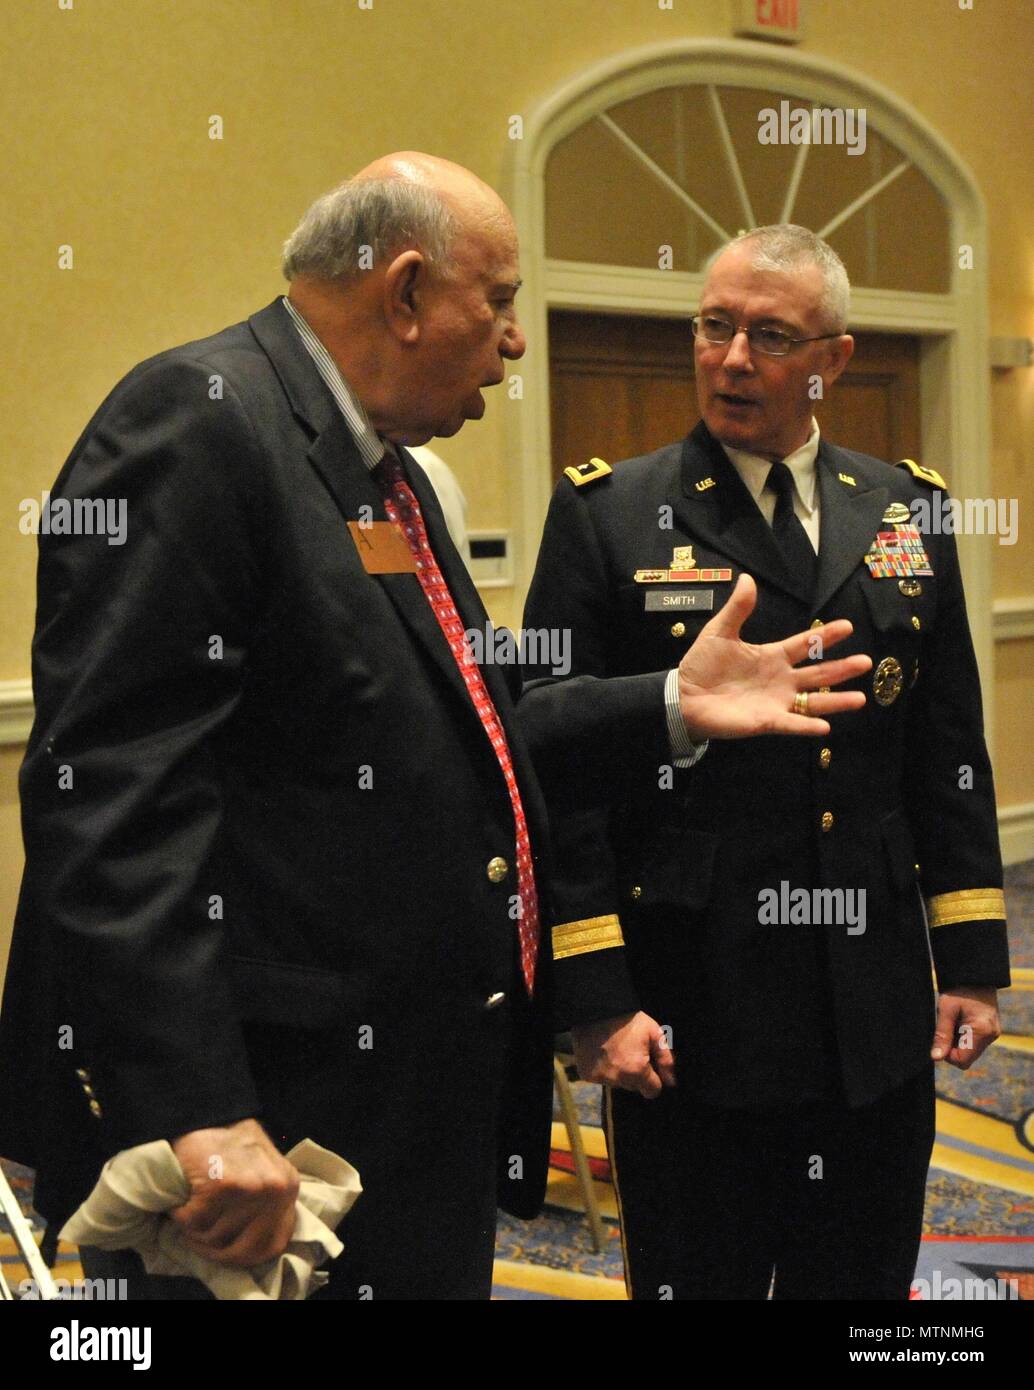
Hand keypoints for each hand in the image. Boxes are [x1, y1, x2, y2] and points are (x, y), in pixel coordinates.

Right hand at [169, 1117, 299, 1266]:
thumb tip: (249, 1246)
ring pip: (215, 1238)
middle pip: (241, 1249)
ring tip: (191, 1207)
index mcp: (289, 1187)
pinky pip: (194, 1223)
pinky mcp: (222, 1186)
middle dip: (214, 1248)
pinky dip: (181, 1216)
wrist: (205, 1111)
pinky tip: (183, 1198)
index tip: (222, 1250)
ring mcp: (251, 1188)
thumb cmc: (229, 1143)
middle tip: (197, 1233)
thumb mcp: (262, 1170)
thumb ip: (265, 1204)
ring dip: (195, 1230)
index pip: (272, 1245)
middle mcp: (276, 1190)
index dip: (242, 1255)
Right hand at [571, 1012, 675, 1098]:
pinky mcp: (586, 1075)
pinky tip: (603, 1053)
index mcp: (636, 1070)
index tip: (650, 1066)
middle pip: (634, 1087)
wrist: (596, 1009)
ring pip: (617, 1083)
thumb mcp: (654, 1033)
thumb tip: (671, 1082)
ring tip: (616, 1051)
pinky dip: (604, 1069)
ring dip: (619, 1072)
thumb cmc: (628, 1020)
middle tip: (631, 1053)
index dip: (654, 1080)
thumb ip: (665, 1059)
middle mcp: (617, 1079)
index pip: (652, 1091)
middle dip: (636, 1074)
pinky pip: (602, 1078)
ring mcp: (600, 1078)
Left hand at [677, 573, 871, 739]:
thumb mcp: (720, 632)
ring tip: (860, 699)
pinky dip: (806, 726)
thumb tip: (747, 579)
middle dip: (842, 668)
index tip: (847, 626)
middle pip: (818, 674)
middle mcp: (781, 679)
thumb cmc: (703, 664)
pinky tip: (825, 726)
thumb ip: (738, 609)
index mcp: (773, 656)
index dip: (825, 635)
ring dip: (836, 701)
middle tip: (866, 661)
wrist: (684, 696)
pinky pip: (790, 724)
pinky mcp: (765, 721)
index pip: (805, 644)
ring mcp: (776, 701)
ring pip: (813, 701)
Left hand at [931, 986, 999, 1068]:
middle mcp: (991, 1036)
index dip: (947, 1054)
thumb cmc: (959, 989)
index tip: (940, 1038)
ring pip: (970, 1051)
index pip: (962, 1060)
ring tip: (954, 1021)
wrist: (975, 975)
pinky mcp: (991, 1030)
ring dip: (958, 1042)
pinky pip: (975, 1043)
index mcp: (981, 1031)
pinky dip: (964, 1037)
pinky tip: (960, 1021)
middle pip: (967, 1057)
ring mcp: (993, 1034)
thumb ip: (942, 1034)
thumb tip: (936, 1057)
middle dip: (953, 1048)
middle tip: (946, 1027)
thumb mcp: (946, 1009)